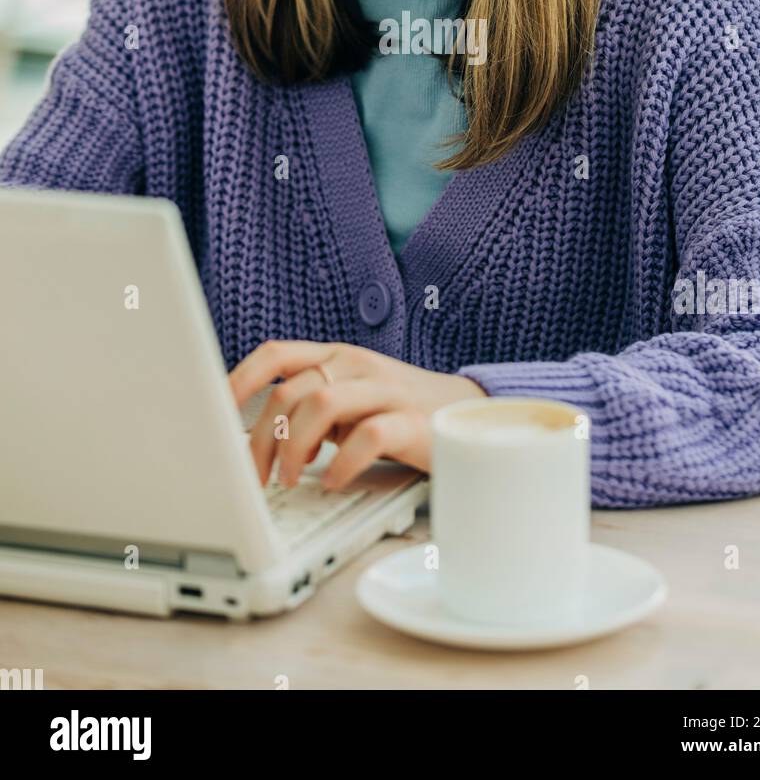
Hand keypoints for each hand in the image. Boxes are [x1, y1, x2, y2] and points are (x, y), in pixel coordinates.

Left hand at [228, 340, 487, 489]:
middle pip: (290, 391)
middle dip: (261, 438)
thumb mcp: (348, 403)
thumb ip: (308, 410)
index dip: (239, 378)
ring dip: (294, 448)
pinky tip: (332, 482)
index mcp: (336, 357)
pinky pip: (367, 436)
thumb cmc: (398, 412)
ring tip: (288, 480)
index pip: (276, 354)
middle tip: (253, 477)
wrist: (470, 413)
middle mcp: (357, 365)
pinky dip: (341, 463)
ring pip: (321, 404)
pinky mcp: (412, 420)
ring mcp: (386, 390)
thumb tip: (251, 440)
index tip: (212, 411)